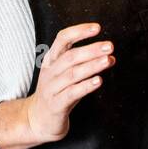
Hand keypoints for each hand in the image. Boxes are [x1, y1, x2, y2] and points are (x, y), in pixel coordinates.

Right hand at [25, 22, 113, 144]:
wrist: (38, 120)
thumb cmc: (57, 93)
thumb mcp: (66, 74)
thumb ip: (85, 64)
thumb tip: (108, 56)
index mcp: (51, 60)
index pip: (63, 39)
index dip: (79, 31)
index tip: (97, 28)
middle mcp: (50, 72)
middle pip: (70, 56)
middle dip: (91, 49)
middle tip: (109, 46)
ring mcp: (51, 88)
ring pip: (72, 74)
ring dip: (92, 66)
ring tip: (108, 60)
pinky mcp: (56, 105)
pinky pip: (71, 93)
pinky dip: (85, 86)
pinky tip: (98, 81)